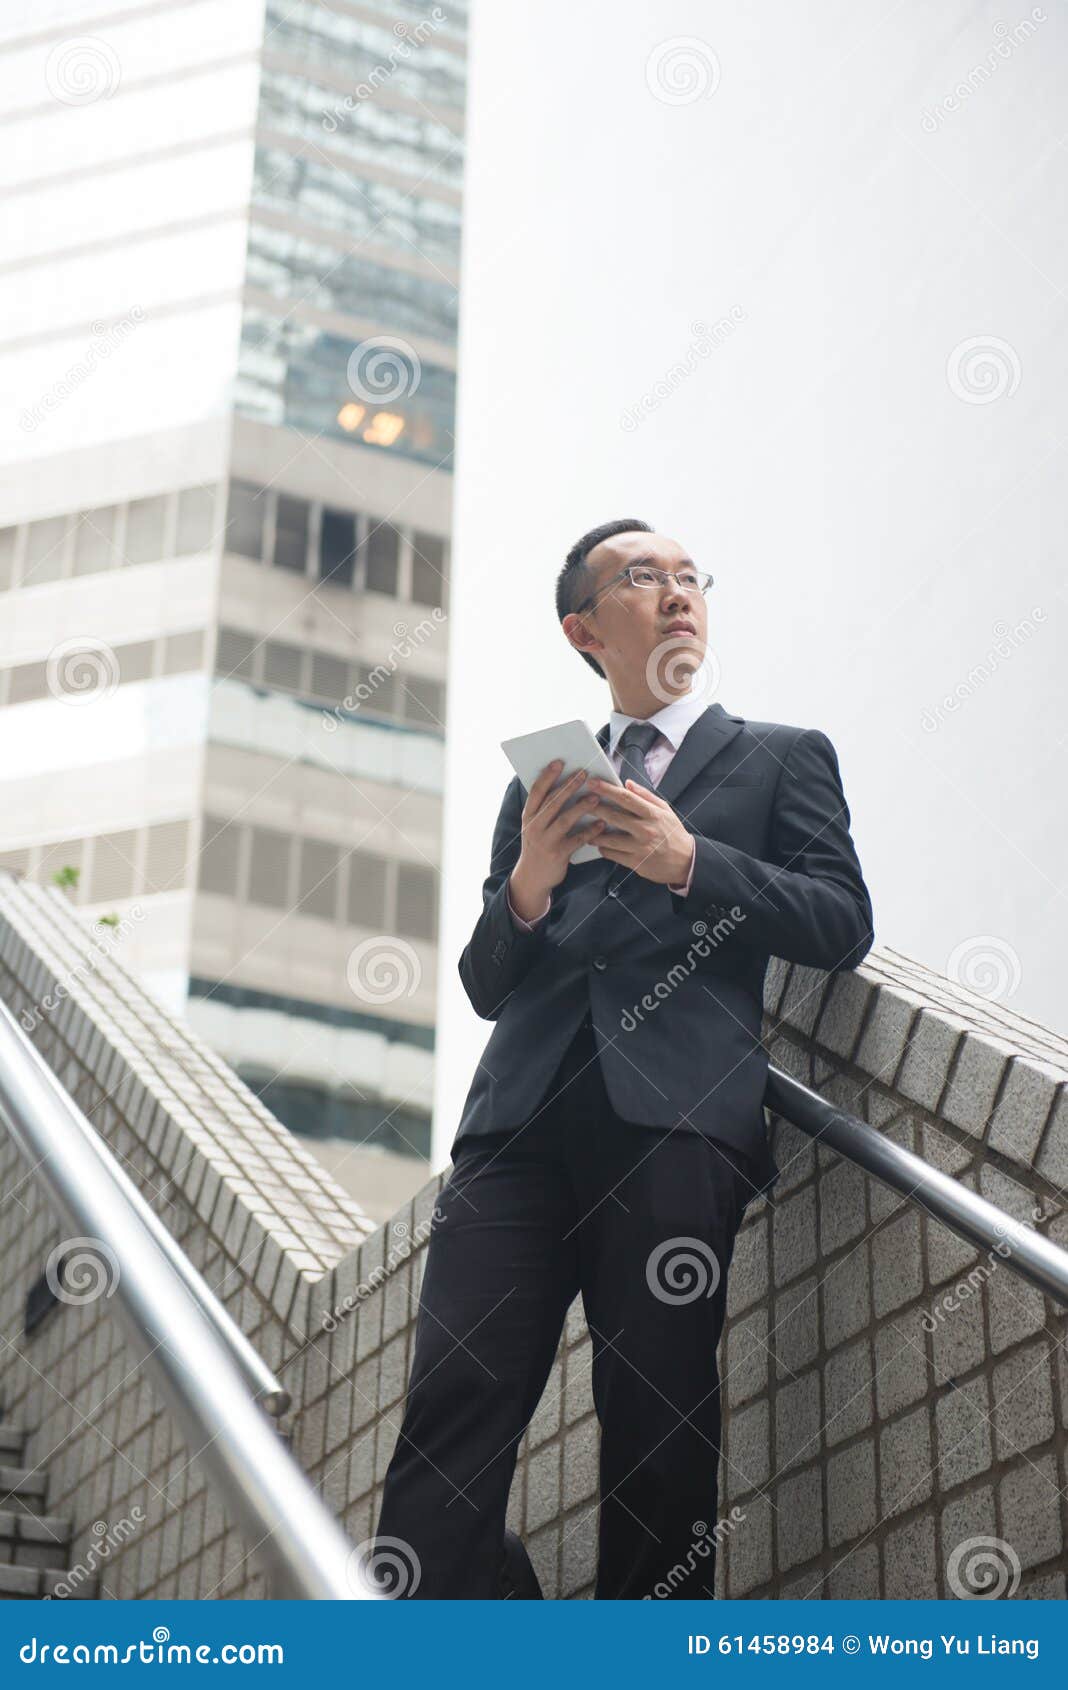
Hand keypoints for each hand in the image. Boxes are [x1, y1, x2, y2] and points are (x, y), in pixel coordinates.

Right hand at [510, 760, 606, 909]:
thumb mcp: (535, 825)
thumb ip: (546, 808)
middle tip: (584, 773)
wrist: (532, 877)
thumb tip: (565, 783)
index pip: (536, 792)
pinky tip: (602, 824)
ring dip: (581, 807)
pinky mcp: (557, 854)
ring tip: (596, 797)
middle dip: (568, 786)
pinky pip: (576, 840)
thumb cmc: (539, 844)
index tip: (559, 762)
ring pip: (564, 820)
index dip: (547, 776)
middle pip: (552, 802)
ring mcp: (545, 841)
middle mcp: (534, 827)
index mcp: (528, 816)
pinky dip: (590, 832)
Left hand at [586, 777, 693, 884]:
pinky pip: (612, 854)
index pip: (626, 798)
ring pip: (609, 839)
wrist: (686, 862)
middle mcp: (645, 830)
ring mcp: (640, 848)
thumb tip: (627, 784)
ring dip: (594, 832)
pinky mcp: (635, 863)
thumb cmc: (674, 834)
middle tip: (580, 802)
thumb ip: (646, 796)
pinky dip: (603, 848)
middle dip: (594, 808)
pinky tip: (599, 843)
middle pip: (614, 817)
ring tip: (584, 827)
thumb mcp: (665, 810)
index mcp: (653, 814)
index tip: (593, 783)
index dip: (607, 789)